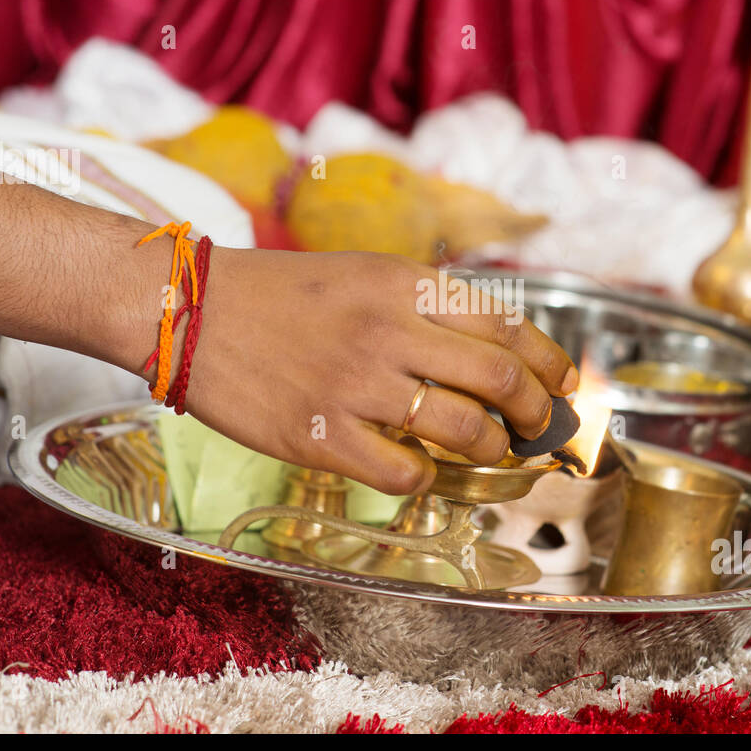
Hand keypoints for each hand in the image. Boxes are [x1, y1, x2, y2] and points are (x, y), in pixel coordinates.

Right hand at [173, 249, 578, 494]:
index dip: (549, 361)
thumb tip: (494, 349)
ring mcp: (356, 385)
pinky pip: (405, 472)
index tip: (561, 383)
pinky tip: (418, 467)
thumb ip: (425, 305)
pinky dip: (427, 477)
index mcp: (404, 285)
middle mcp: (389, 331)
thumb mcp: (363, 274)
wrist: (189, 309)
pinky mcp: (321, 436)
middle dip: (538, 412)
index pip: (507, 324)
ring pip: (465, 429)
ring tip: (490, 450)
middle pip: (502, 378)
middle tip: (540, 426)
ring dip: (493, 448)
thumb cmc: (280, 293)